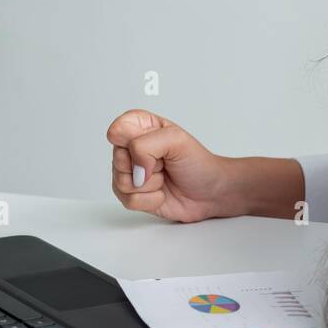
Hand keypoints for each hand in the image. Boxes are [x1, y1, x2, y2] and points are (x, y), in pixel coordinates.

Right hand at [105, 109, 240, 221]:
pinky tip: (162, 193)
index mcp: (141, 128)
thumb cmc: (198, 163)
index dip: (134, 141)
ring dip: (150, 184)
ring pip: (120, 181)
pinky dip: (150, 200)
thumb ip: (146, 144)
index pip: (117, 129)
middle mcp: (132, 149)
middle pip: (117, 158)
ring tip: (164, 178)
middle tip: (164, 163)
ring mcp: (131, 173)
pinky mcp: (133, 195)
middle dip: (145, 165)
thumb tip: (134, 167)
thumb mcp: (178, 140)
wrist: (210, 193)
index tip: (155, 144)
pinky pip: (128, 200)